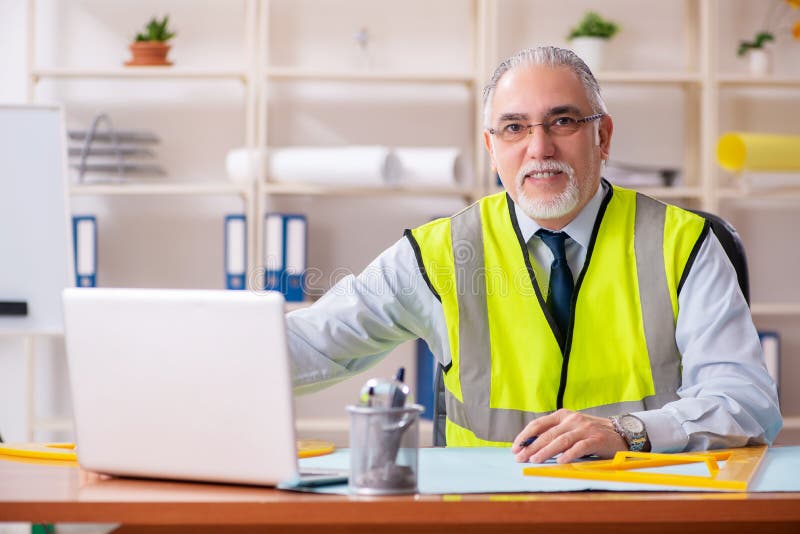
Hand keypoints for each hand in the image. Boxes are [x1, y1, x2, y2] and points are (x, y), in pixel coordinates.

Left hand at [511, 409, 626, 463]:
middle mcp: (572, 419)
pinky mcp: (596, 439)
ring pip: (560, 440)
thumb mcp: (571, 428)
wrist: (620, 432)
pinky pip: (580, 447)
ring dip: (546, 451)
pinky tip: (560, 462)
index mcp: (563, 415)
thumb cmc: (591, 433)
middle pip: (547, 434)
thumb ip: (555, 433)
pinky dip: (569, 454)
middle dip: (531, 447)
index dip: (525, 436)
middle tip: (520, 458)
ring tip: (535, 460)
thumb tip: (530, 447)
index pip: (538, 424)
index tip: (515, 448)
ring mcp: (584, 428)